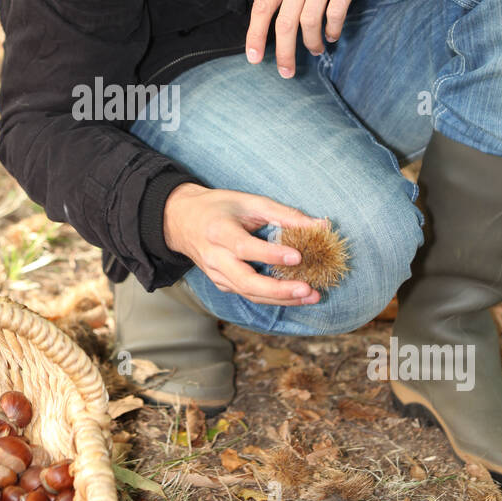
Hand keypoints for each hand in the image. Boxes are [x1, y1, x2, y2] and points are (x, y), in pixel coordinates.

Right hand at [163, 182, 325, 305]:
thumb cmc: (218, 207)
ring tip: (311, 296)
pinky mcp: (222, 283)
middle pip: (246, 282)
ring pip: (250, 293)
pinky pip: (248, 294)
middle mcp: (215, 257)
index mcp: (219, 232)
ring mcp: (217, 274)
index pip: (245, 248)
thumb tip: (321, 226)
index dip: (271, 255)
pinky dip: (272, 297)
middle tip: (308, 290)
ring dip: (281, 298)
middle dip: (279, 290)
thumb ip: (284, 214)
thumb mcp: (249, 202)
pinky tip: (294, 295)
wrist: (181, 220)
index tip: (298, 256)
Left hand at [246, 0, 385, 77]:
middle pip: (284, 22)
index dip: (254, 35)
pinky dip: (333, 29)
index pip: (262, 6)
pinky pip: (335, 13)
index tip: (253, 58)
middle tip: (286, 71)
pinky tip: (333, 35)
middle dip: (283, 52)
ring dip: (312, 43)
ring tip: (315, 50)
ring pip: (309, 21)